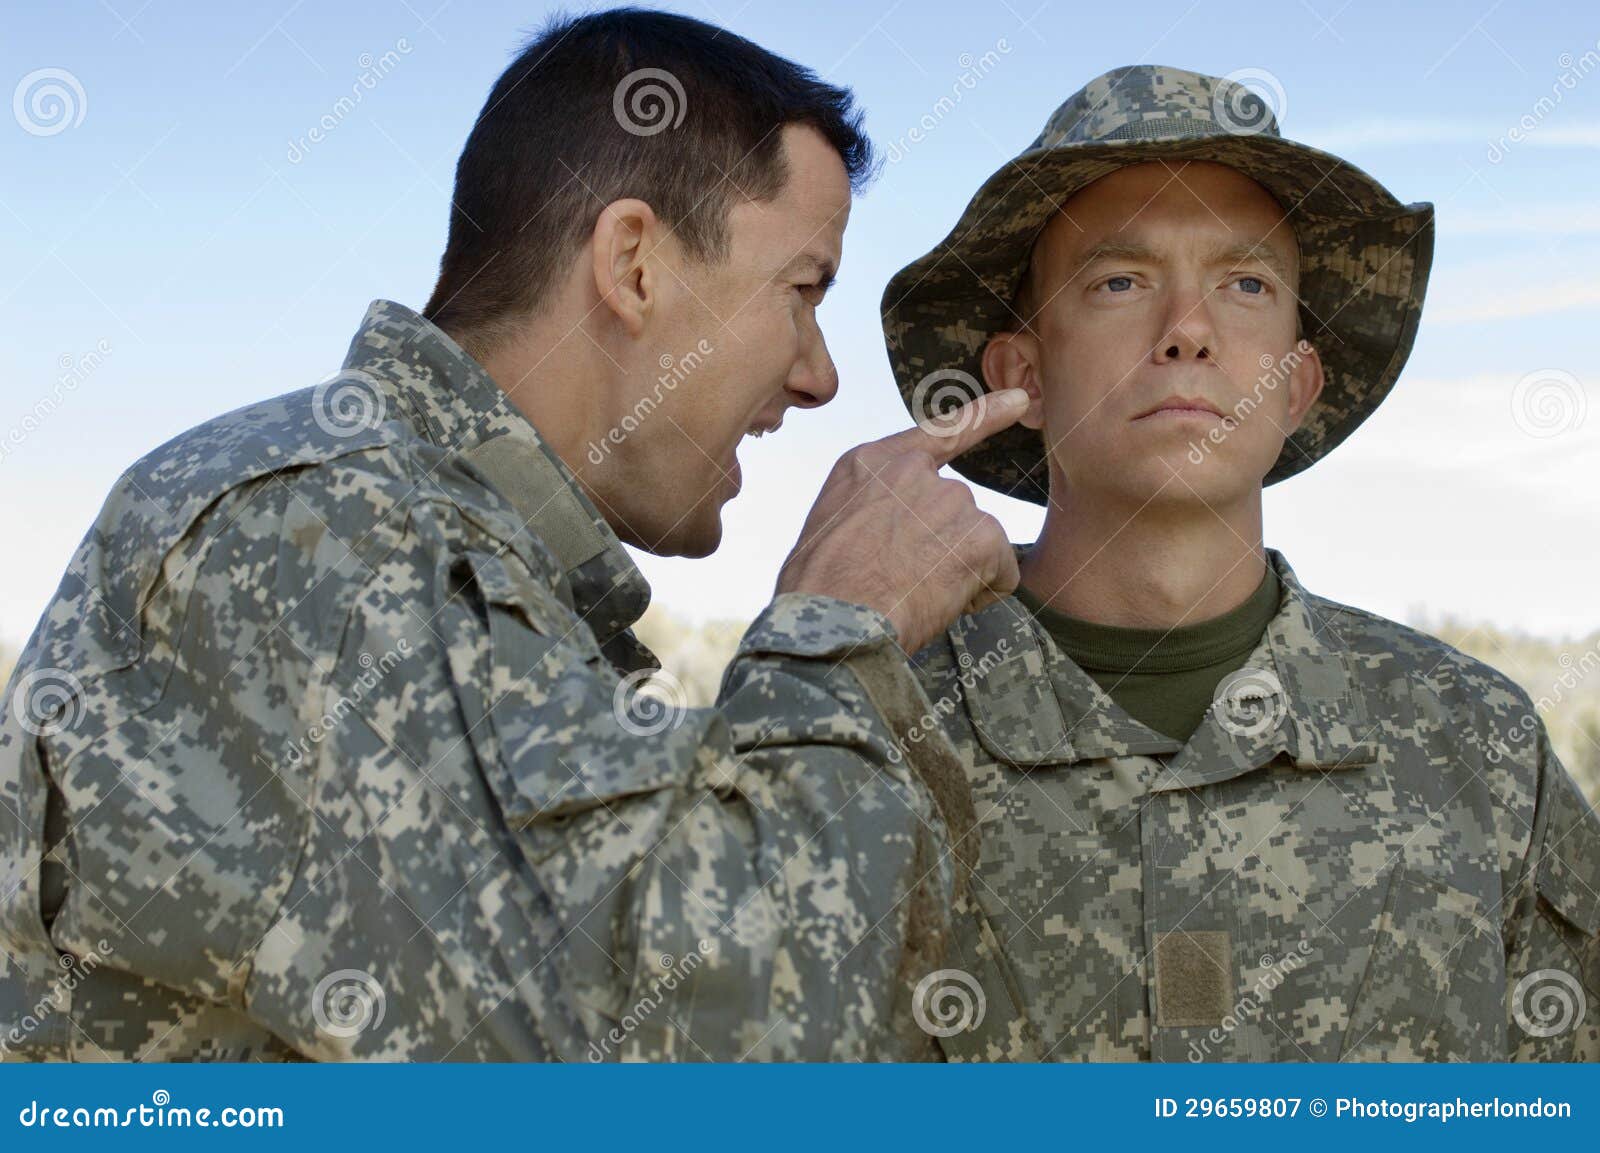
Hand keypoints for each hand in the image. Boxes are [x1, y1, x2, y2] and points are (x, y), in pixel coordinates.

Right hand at [775, 389, 1027, 654]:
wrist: (833, 620)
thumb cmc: (820, 590)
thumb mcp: (831, 525)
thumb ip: (874, 509)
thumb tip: (895, 535)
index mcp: (871, 464)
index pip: (937, 432)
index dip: (984, 416)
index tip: (1018, 401)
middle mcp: (914, 471)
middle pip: (955, 509)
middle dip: (942, 547)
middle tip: (900, 580)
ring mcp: (951, 498)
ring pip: (977, 542)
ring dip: (958, 571)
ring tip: (912, 593)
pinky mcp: (981, 533)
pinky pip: (1001, 572)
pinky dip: (982, 594)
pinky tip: (941, 602)